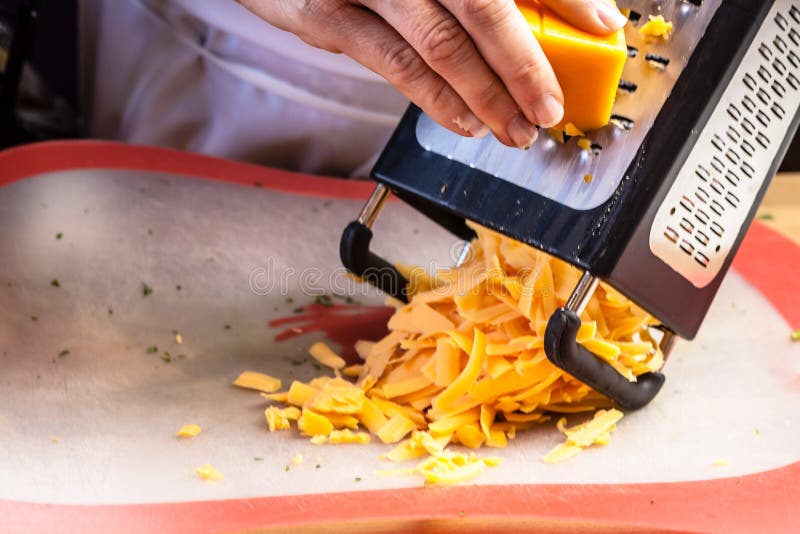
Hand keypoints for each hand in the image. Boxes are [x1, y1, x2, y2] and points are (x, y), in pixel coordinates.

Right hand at [240, 0, 626, 147]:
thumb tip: (542, 11)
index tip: (602, 26)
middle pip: (481, 7)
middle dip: (525, 64)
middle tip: (551, 107)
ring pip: (438, 45)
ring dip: (484, 95)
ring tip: (517, 129)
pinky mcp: (326, 15)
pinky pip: (392, 64)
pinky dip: (434, 98)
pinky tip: (465, 122)